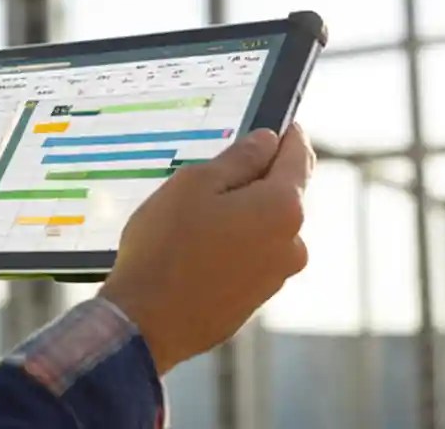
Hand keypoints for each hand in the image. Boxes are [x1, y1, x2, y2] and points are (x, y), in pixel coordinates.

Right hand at [98, 124, 314, 374]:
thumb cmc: (165, 247)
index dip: (289, 135)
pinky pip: (251, 258)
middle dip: (256, 179)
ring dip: (241, 216)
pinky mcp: (256, 300)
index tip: (283, 124)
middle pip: (282, 194)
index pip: (298, 156)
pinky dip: (232, 246)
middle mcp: (292, 243)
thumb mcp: (195, 184)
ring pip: (264, 228)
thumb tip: (268, 142)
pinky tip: (195, 250)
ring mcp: (277, 276)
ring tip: (193, 221)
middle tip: (214, 174)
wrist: (146, 321)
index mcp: (282, 207)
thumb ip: (239, 158)